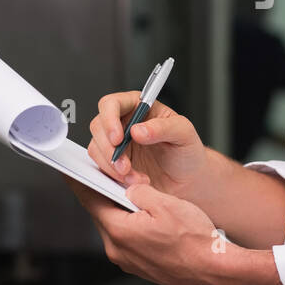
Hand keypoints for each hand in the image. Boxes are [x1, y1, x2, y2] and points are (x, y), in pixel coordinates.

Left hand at [65, 179, 235, 284]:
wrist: (214, 272)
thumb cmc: (194, 241)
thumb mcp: (165, 203)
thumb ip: (139, 192)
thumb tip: (130, 190)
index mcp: (119, 231)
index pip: (90, 199)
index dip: (80, 181)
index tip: (71, 171)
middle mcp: (118, 250)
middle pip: (102, 214)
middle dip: (107, 195)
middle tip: (114, 178)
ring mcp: (129, 262)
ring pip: (117, 227)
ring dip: (123, 212)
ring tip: (140, 199)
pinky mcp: (140, 268)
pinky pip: (129, 241)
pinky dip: (133, 227)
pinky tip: (150, 220)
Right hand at [87, 91, 207, 203]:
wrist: (188, 181)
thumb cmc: (187, 151)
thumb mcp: (184, 133)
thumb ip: (163, 128)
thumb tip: (137, 129)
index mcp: (139, 107)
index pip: (112, 103)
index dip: (109, 119)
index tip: (118, 138)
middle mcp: (124, 123)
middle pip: (98, 126)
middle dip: (109, 149)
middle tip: (126, 165)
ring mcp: (117, 144)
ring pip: (96, 149)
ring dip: (112, 167)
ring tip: (136, 177)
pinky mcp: (113, 163)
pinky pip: (102, 168)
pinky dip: (115, 177)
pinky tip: (133, 181)